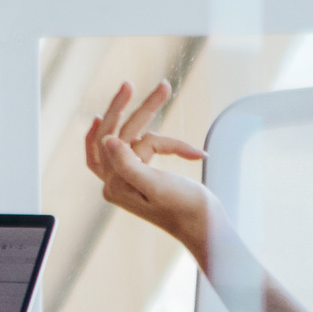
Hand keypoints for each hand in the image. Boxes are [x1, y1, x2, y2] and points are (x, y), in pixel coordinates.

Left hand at [80, 81, 212, 257]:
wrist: (206, 229)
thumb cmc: (188, 210)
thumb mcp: (158, 186)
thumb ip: (129, 165)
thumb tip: (106, 139)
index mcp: (115, 185)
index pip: (124, 139)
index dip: (149, 124)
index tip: (165, 92)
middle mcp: (114, 183)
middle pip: (117, 134)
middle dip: (135, 107)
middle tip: (146, 82)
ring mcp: (123, 181)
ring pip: (127, 138)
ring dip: (146, 116)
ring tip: (164, 89)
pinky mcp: (136, 178)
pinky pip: (126, 149)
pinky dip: (138, 135)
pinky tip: (114, 117)